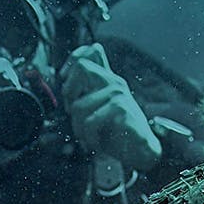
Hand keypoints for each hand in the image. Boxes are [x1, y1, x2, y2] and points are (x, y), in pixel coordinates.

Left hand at [60, 43, 161, 170]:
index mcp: (108, 80)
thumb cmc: (116, 134)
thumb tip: (63, 77)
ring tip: (87, 138)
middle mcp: (114, 82)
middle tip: (74, 114)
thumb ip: (85, 93)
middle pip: (82, 67)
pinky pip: (90, 121)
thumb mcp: (97, 111)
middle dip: (69, 93)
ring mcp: (118, 94)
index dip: (72, 61)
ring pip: (78, 105)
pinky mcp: (121, 109)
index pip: (90, 51)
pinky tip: (96, 144)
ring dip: (78, 128)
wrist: (140, 152)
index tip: (64, 81)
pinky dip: (88, 138)